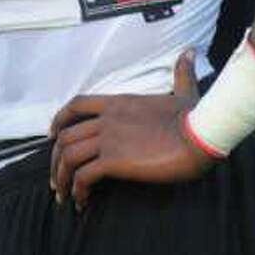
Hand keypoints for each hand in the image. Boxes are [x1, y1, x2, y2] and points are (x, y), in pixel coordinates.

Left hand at [49, 51, 213, 211]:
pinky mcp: (114, 160)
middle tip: (59, 179)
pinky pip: (83, 176)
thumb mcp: (185, 91)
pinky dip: (78, 190)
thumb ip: (182, 73)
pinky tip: (83, 201)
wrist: (201, 135)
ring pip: (68, 157)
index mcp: (119, 103)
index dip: (59, 120)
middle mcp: (108, 119)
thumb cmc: (195, 117)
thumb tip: (190, 53)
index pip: (76, 105)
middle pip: (65, 136)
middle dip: (56, 159)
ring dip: (62, 178)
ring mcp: (109, 139)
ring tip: (66, 196)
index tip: (53, 137)